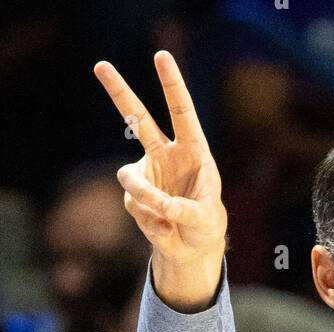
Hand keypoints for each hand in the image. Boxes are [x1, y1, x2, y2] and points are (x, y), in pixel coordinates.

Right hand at [93, 50, 226, 262]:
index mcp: (192, 149)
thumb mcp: (206, 218)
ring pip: (129, 176)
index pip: (181, 111)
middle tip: (100, 65)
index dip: (171, 84)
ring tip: (164, 215)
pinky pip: (134, 204)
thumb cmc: (205, 223)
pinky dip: (149, 221)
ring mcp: (147, 172)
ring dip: (145, 197)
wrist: (190, 245)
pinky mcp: (134, 194)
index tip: (160, 56)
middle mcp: (166, 153)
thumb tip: (162, 207)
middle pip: (139, 118)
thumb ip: (186, 210)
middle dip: (119, 93)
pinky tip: (164, 228)